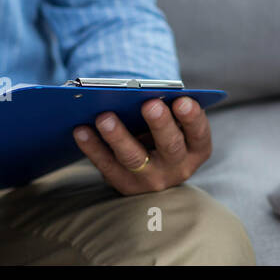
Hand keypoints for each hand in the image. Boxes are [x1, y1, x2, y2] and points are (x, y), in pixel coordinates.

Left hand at [72, 96, 212, 193]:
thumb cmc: (164, 133)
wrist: (153, 170)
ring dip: (118, 136)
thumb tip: (143, 92)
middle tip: (149, 104)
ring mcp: (151, 180)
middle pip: (170, 147)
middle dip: (159, 124)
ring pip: (134, 159)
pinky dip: (92, 147)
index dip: (192, 117)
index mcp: (196, 148)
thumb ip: (168, 110)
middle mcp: (178, 167)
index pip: (199, 133)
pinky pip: (107, 166)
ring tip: (104, 117)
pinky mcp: (125, 186)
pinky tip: (80, 130)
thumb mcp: (176, 125)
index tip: (182, 100)